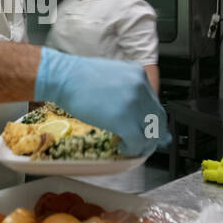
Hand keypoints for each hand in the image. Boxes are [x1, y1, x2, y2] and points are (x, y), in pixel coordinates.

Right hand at [33, 48, 169, 156]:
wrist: (64, 77)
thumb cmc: (79, 76)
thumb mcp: (112, 74)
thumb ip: (126, 89)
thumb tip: (131, 107)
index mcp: (139, 74)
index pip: (155, 102)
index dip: (151, 119)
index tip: (146, 128)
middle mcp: (141, 87)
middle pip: (159, 118)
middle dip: (153, 134)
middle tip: (143, 141)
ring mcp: (133, 104)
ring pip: (151, 132)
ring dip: (143, 143)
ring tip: (131, 145)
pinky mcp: (123, 120)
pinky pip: (137, 141)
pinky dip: (132, 149)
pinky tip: (122, 147)